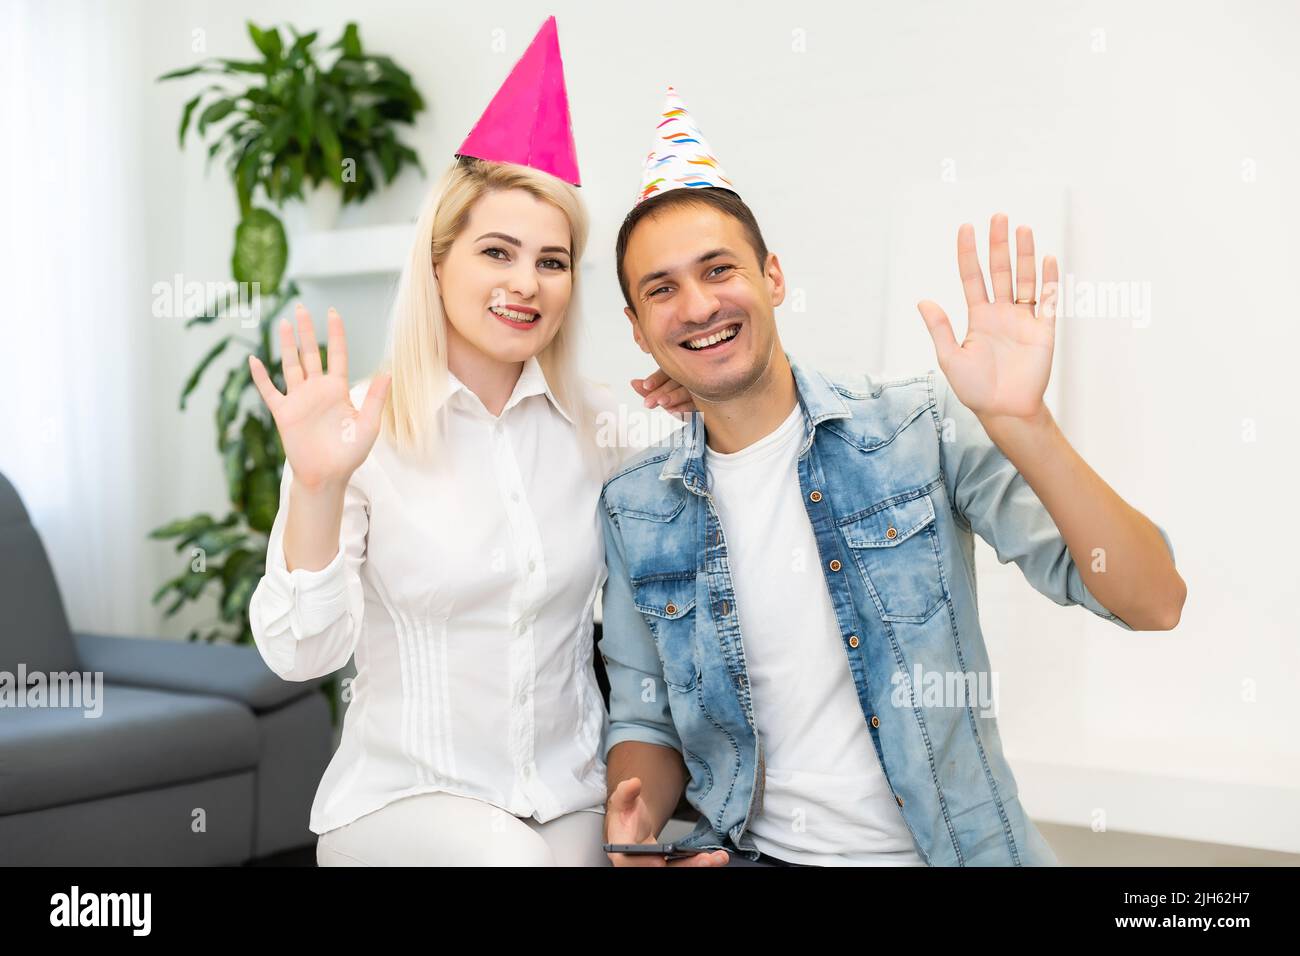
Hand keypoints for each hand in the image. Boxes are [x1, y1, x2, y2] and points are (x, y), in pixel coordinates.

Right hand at [248, 303, 391, 492]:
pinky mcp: (283, 412)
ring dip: (285, 345)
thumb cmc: (350, 454)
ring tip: (282, 323)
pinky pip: (269, 390)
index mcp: (338, 390)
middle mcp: (317, 390)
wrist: (327, 476)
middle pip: (311, 353)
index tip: (332, 313)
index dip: (335, 333)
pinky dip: (260, 376)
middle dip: (306, 331)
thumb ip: (376, 398)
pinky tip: (253, 359)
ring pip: (290, 365)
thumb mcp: (368, 425)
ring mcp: (299, 399)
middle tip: (301, 308)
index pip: (337, 355)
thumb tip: (388, 373)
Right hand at [605, 778, 729, 866]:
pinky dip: (701, 863)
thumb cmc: (626, 815)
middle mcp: (639, 864)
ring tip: (718, 858)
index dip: (643, 863)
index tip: (658, 860)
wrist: (633, 826)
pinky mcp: (670, 867)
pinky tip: (717, 858)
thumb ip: (626, 792)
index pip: (628, 862)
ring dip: (698, 866)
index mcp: (622, 851)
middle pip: (660, 870)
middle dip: (685, 867)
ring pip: (677, 871)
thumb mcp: (623, 799)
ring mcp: (655, 866)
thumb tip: (633, 783)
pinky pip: (685, 867)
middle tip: (704, 860)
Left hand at [631, 368, 695, 419]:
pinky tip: (674, 412)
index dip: (655, 379)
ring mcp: (697, 388)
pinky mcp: (703, 401)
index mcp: (676, 369)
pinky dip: (684, 409)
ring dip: (672, 397)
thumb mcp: (658, 392)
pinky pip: (694, 404)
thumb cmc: (674, 394)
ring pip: (685, 391)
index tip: (646, 385)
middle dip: (660, 392)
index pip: (666, 372)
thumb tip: (633, 383)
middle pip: (674, 382)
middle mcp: (687, 377)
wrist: (696, 407)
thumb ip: (646, 389)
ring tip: (661, 403)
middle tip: (648, 402)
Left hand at [917, 213, 1058, 421]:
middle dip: (998, 244)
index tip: (965, 228)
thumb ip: (939, 329)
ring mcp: (1023, 319)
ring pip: (1024, 279)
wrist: (1004, 410)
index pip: (972, 277)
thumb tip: (922, 301)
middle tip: (998, 217)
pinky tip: (1046, 259)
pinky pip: (1048, 300)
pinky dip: (1048, 280)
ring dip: (1024, 254)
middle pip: (999, 271)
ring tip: (1022, 229)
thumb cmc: (975, 389)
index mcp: (978, 317)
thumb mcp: (950, 359)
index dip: (968, 253)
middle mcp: (1001, 313)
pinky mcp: (1043, 330)